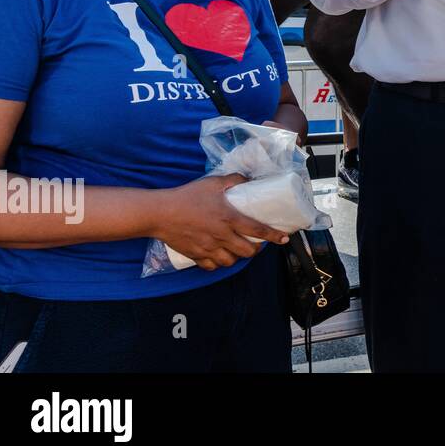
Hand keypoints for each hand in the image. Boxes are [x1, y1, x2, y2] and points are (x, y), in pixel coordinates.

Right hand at [153, 174, 290, 270]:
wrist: (160, 213)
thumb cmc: (187, 196)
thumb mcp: (213, 183)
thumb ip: (233, 180)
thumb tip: (248, 179)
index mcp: (229, 218)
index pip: (258, 230)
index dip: (274, 236)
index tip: (284, 239)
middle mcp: (221, 236)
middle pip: (247, 251)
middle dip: (256, 250)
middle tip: (257, 244)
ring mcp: (208, 248)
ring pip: (230, 261)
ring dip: (238, 257)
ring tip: (239, 250)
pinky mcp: (195, 255)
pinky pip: (212, 266)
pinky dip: (218, 263)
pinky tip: (220, 256)